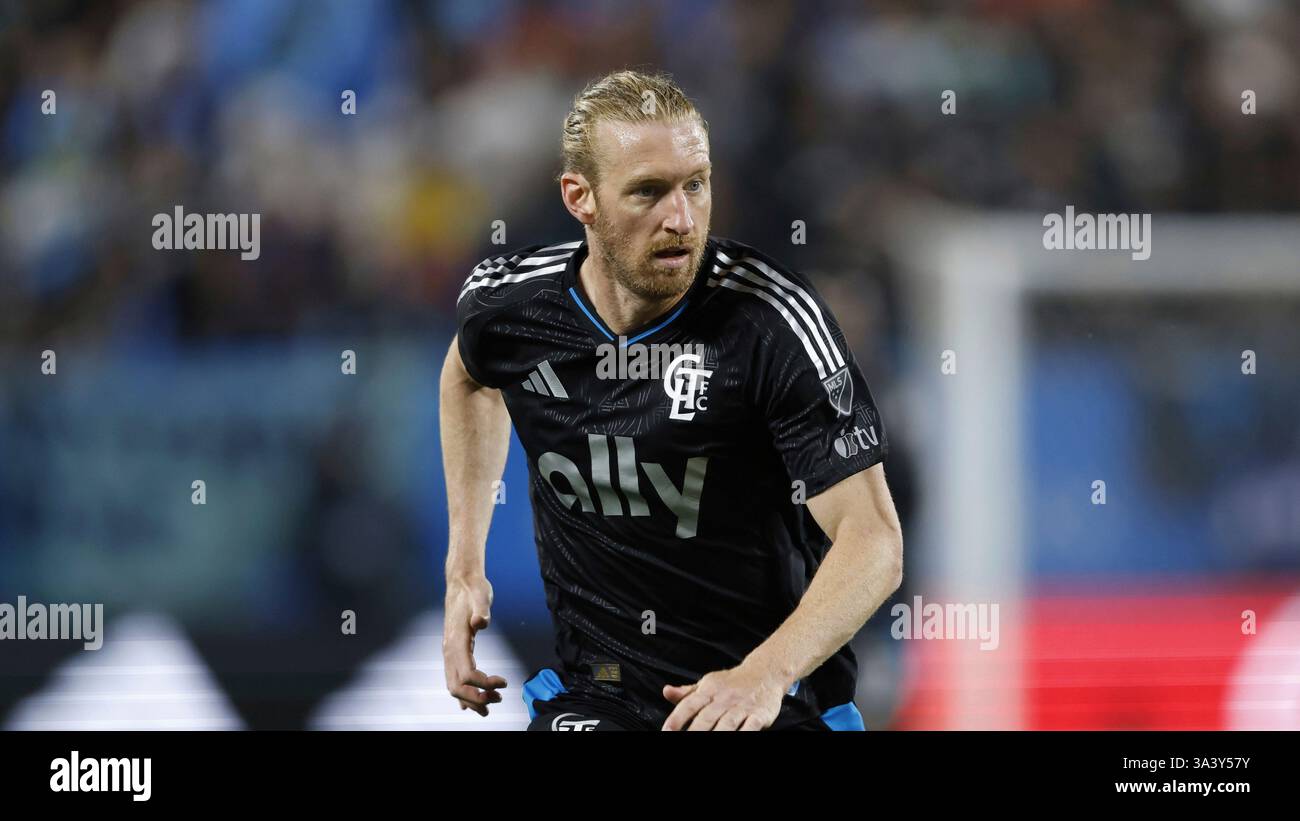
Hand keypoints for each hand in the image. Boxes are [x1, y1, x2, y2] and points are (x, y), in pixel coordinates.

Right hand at [442, 574, 506, 715]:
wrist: (461, 583)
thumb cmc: (472, 590)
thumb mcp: (480, 595)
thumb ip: (481, 609)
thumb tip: (480, 621)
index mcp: (456, 642)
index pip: (467, 674)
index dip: (484, 684)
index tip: (504, 682)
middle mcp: (449, 651)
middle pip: (457, 687)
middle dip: (476, 699)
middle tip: (498, 699)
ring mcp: (450, 653)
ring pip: (454, 686)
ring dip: (471, 700)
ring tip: (491, 705)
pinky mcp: (454, 651)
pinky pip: (454, 679)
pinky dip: (463, 694)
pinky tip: (471, 704)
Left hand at [661, 661, 785, 730]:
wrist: (765, 673)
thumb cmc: (732, 683)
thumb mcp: (708, 683)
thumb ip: (687, 693)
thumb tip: (666, 692)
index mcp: (709, 691)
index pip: (689, 704)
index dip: (677, 718)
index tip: (667, 731)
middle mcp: (724, 698)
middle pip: (706, 717)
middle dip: (694, 732)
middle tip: (682, 742)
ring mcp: (742, 706)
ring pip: (727, 724)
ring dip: (718, 736)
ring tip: (706, 747)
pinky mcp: (760, 714)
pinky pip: (751, 726)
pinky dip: (744, 733)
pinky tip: (737, 739)